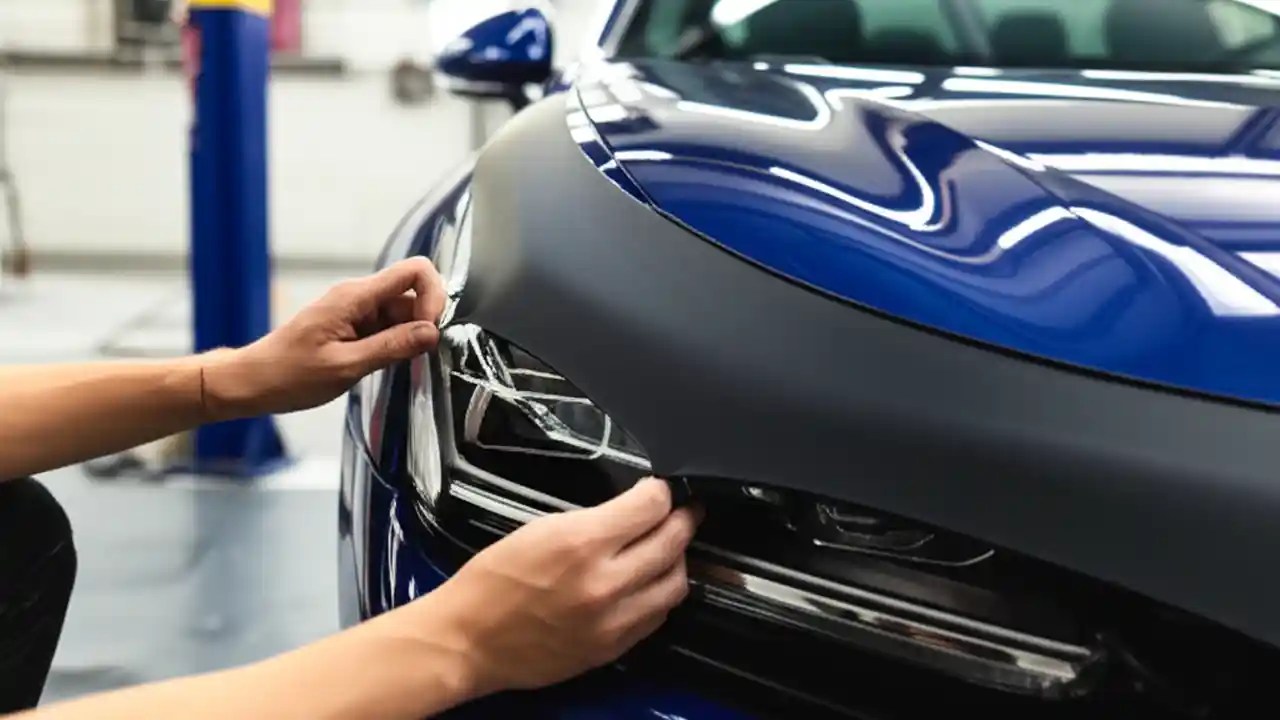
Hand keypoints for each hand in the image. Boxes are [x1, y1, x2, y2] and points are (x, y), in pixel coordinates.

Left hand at [200, 257, 445, 418]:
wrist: (252, 382)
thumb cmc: (289, 375)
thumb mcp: (345, 366)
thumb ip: (391, 347)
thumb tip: (432, 332)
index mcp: (355, 297)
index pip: (414, 271)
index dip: (433, 296)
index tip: (430, 332)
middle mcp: (359, 297)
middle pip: (412, 294)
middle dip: (425, 322)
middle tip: (418, 357)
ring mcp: (356, 311)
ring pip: (403, 313)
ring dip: (411, 336)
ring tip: (400, 366)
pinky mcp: (354, 327)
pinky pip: (388, 327)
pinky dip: (397, 343)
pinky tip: (388, 365)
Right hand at [420, 478, 702, 697]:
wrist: (467, 640)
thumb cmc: (493, 579)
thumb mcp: (541, 528)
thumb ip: (595, 520)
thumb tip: (636, 510)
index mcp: (582, 543)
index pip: (651, 507)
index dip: (661, 492)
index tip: (660, 490)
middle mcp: (605, 582)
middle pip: (672, 543)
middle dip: (683, 520)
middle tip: (684, 513)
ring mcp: (612, 621)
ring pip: (675, 584)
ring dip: (677, 561)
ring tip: (668, 550)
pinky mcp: (612, 649)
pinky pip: (657, 617)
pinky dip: (659, 596)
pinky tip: (649, 585)